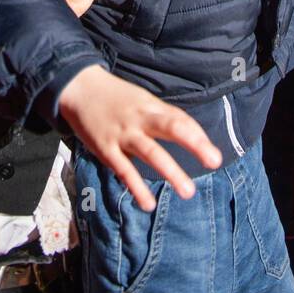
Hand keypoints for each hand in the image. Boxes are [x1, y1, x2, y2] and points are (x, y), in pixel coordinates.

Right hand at [58, 64, 222, 208]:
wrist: (79, 89)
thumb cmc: (117, 99)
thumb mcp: (142, 101)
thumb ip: (165, 118)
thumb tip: (195, 136)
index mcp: (151, 106)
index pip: (180, 119)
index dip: (198, 136)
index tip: (214, 156)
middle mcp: (140, 118)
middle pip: (171, 127)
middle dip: (194, 144)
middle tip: (214, 161)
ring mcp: (123, 134)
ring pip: (150, 152)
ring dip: (171, 171)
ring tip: (188, 191)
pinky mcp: (106, 149)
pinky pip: (124, 170)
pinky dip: (136, 187)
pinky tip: (148, 204)